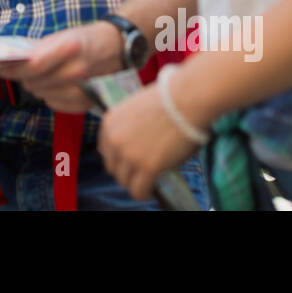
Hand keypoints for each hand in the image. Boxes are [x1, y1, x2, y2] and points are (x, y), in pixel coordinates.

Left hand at [0, 22, 122, 112]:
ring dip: (34, 86)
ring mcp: (83, 89)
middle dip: (21, 77)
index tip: (1, 67)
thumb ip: (39, 50)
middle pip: (35, 82)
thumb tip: (12, 62)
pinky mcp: (86, 103)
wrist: (118, 48)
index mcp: (70, 48)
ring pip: (42, 94)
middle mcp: (77, 71)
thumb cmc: (87, 39)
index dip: (13, 68)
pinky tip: (51, 85)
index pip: (32, 66)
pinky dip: (49, 95)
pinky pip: (55, 103)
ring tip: (36, 76)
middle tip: (15, 70)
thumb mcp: (63, 36)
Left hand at [96, 81, 201, 201]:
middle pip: (113, 168)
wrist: (186, 99)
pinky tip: (153, 189)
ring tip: (148, 182)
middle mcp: (114, 140)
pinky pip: (139, 191)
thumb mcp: (136, 108)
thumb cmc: (168, 98)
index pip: (105, 151)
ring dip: (136, 183)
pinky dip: (145, 193)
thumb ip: (129, 127)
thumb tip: (136, 145)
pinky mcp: (147, 167)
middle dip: (126, 172)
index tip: (129, 162)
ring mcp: (129, 155)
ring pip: (125, 182)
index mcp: (109, 123)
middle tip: (141, 172)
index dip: (118, 158)